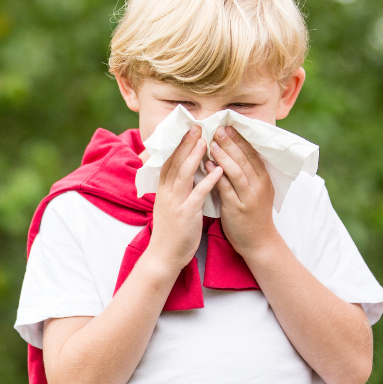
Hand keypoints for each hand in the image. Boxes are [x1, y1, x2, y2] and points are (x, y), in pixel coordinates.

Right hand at [148, 127, 221, 270]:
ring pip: (184, 174)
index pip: (169, 162)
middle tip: (196, 126)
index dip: (177, 145)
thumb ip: (175, 190)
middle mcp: (167, 193)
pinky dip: (208, 180)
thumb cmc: (171, 233)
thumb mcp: (170, 207)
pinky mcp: (186, 214)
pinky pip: (198, 194)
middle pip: (175, 162)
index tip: (186, 130)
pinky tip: (218, 170)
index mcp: (163, 191)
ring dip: (195, 156)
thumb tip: (184, 175)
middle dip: (186, 143)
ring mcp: (176, 203)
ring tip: (206, 141)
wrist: (164, 257)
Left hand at [209, 127, 278, 256]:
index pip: (252, 153)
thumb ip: (248, 173)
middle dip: (230, 142)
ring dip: (223, 155)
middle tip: (218, 128)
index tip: (228, 126)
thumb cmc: (253, 214)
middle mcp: (259, 186)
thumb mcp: (256, 191)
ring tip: (211, 143)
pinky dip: (216, 175)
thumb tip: (233, 153)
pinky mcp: (237, 208)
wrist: (258, 242)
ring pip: (236, 171)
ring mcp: (249, 197)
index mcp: (264, 179)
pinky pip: (226, 188)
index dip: (240, 139)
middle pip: (244, 159)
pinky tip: (207, 165)